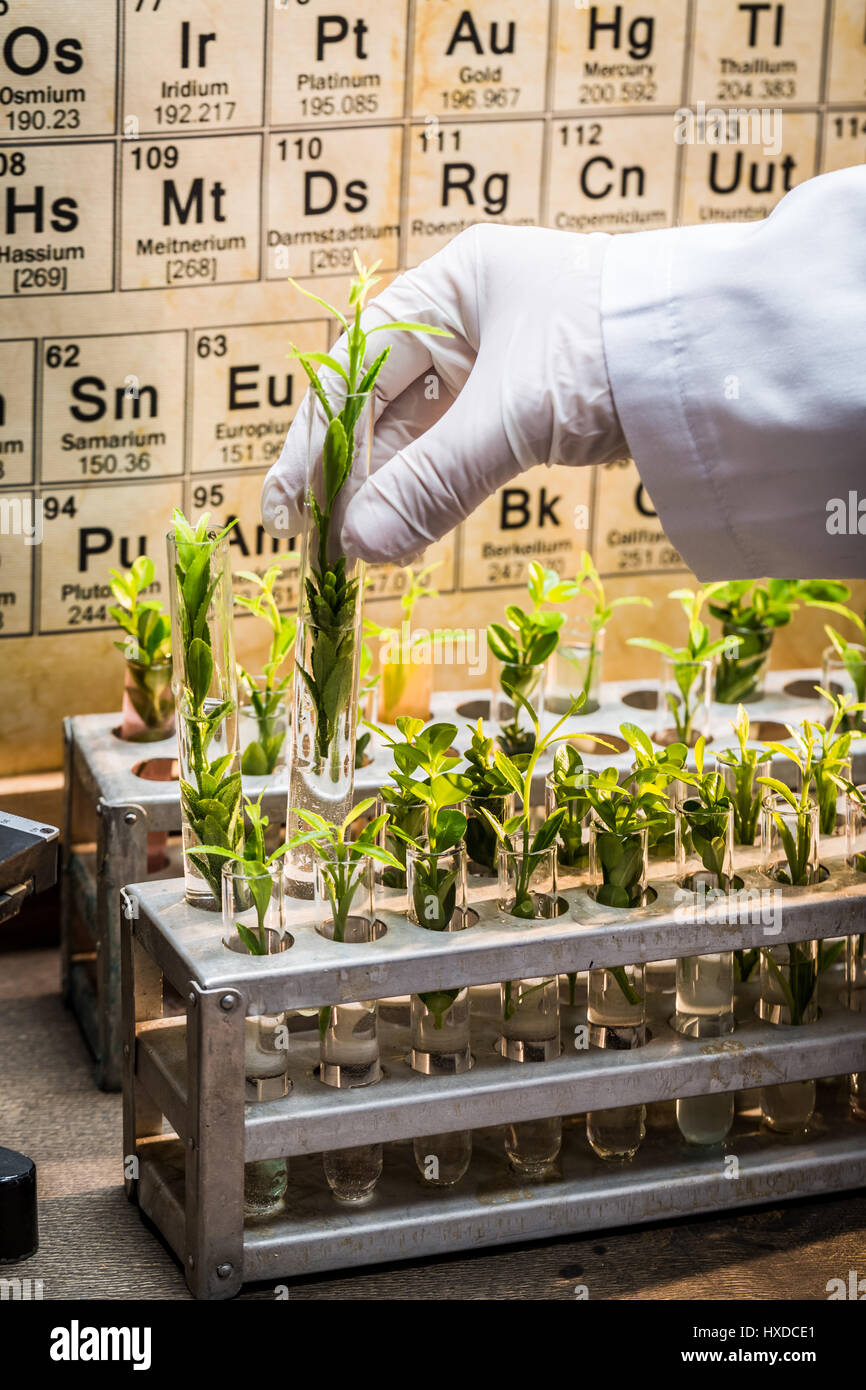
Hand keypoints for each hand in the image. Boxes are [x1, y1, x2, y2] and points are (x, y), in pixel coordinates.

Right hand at [261, 223, 625, 564]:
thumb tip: (358, 548)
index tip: (288, 507)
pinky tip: (412, 537)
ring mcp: (497, 363)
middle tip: (327, 547)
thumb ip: (433, 481)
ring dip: (393, 495)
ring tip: (369, 554)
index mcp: (450, 286)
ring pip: (421, 437)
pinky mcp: (527, 405)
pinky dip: (436, 495)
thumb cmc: (612, 352)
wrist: (719, 358)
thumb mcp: (512, 414)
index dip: (314, 441)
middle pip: (382, 406)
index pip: (356, 369)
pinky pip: (461, 453)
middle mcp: (466, 317)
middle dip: (354, 479)